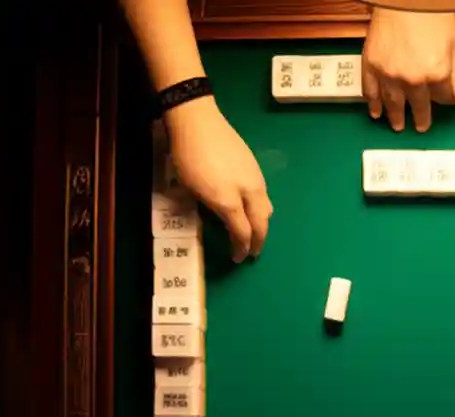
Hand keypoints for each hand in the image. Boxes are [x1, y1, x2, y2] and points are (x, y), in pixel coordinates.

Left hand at [165, 97, 272, 262]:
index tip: (237, 258)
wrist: (197, 120)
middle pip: (262, 222)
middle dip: (259, 241)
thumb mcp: (193, 188)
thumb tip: (225, 221)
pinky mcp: (254, 167)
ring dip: (262, 224)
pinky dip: (259, 208)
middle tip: (253, 252)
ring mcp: (255, 177)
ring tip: (254, 232)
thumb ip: (212, 208)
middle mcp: (249, 191)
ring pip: (266, 208)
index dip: (242, 248)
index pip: (243, 232)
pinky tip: (250, 207)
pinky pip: (263, 195)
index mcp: (230, 200)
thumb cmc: (188, 156)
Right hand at [362, 8, 454, 131]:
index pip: (444, 99)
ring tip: (397, 125)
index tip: (444, 100)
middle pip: (418, 106)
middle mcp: (413, 78)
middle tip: (420, 126)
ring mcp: (390, 74)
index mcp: (437, 73)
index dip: (445, 99)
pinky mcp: (372, 65)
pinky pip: (371, 91)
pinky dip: (373, 104)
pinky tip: (375, 112)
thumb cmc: (432, 14)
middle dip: (421, 118)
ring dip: (396, 117)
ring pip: (393, 104)